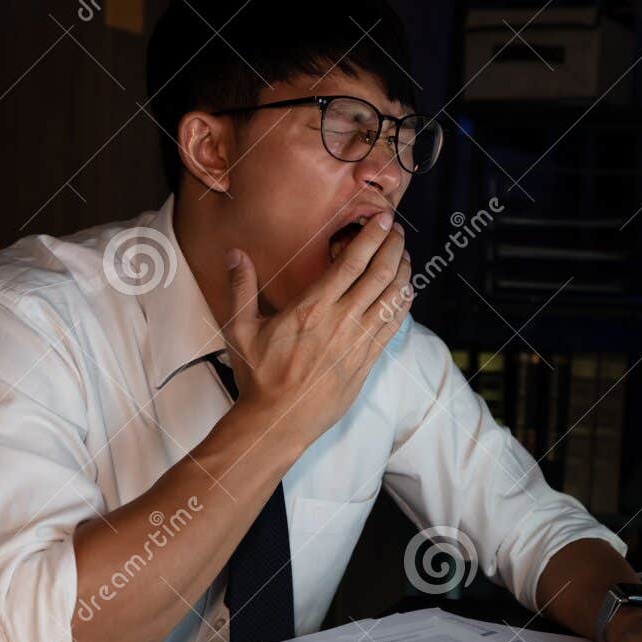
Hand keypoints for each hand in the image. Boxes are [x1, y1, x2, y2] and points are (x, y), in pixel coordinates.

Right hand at [222, 212, 411, 451]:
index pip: (352, 263)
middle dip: (393, 247)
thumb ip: (241, 288)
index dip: (372, 237)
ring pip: (393, 298)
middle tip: (398, 231)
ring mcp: (358, 342)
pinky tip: (405, 290)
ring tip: (404, 255)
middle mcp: (341, 321)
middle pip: (380, 274)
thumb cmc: (259, 377)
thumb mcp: (241, 330)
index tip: (383, 219)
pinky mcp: (367, 361)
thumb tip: (236, 254)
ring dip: (403, 272)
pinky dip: (404, 303)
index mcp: (312, 308)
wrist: (278, 421)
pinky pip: (394, 325)